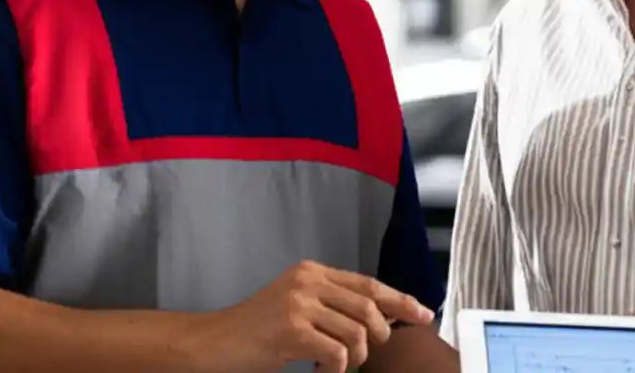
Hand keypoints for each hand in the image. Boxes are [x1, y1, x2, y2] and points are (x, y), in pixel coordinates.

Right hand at [199, 260, 433, 372]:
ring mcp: (299, 303)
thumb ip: (333, 305)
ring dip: (354, 358)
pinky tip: (318, 371)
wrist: (212, 345)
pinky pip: (338, 354)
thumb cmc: (255, 332)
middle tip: (361, 355)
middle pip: (369, 308)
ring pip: (357, 333)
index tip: (423, 314)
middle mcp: (307, 281)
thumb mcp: (297, 307)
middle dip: (377, 337)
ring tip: (333, 365)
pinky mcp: (292, 329)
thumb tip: (381, 317)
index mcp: (311, 271)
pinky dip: (335, 370)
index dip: (400, 300)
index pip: (368, 284)